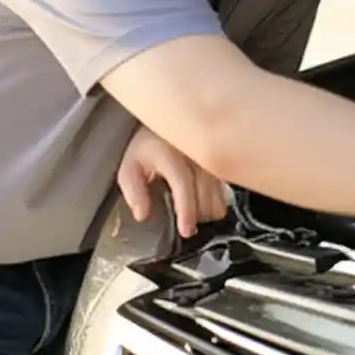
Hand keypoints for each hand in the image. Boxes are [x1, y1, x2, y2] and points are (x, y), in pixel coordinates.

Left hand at [117, 124, 231, 237]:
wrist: (167, 123)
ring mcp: (212, 157)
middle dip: (197, 215)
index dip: (186, 209)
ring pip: (219, 195)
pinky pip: (225, 190)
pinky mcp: (222, 161)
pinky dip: (216, 202)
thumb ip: (133, 191)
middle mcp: (196, 153)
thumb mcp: (130, 168)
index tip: (186, 230)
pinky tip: (204, 204)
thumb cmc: (147, 150)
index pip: (183, 183)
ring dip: (208, 211)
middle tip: (185, 224)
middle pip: (206, 194)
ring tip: (194, 213)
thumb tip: (142, 215)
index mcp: (170, 153)